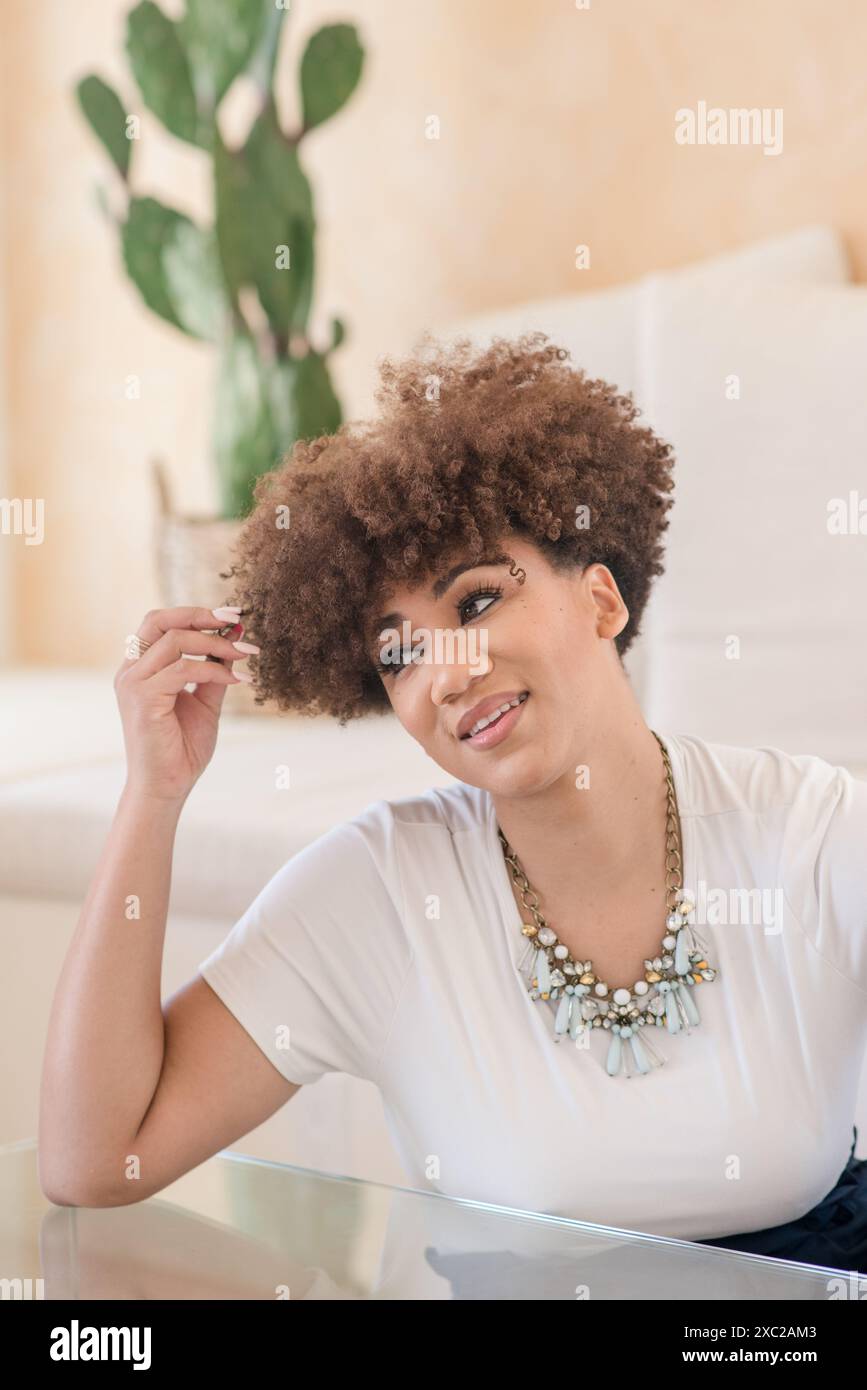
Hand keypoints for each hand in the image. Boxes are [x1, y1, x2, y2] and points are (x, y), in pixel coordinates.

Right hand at [113, 605, 258, 802]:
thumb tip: (236, 635)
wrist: (167, 787)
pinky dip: (215, 669)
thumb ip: (216, 669)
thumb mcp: (206, 701)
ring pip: (175, 641)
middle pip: (159, 620)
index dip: (197, 614)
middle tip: (236, 620)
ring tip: (246, 654)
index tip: (234, 617)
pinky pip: (183, 670)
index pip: (161, 623)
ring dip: (216, 643)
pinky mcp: (142, 699)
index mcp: (140, 668)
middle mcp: (130, 671)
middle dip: (200, 615)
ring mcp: (132, 683)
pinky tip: (239, 679)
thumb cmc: (182, 748)